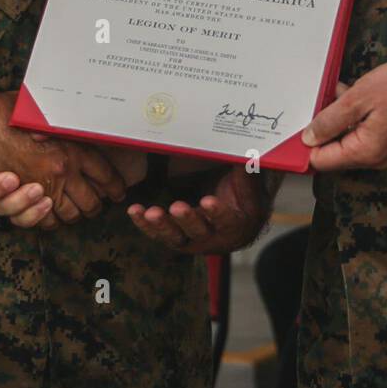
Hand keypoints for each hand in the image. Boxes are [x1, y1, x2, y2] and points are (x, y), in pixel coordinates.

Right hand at [0, 90, 126, 223]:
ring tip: (80, 211)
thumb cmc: (8, 110)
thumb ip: (62, 121)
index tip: (120, 191)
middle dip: (98, 205)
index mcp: (72, 149)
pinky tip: (51, 212)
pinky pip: (42, 221)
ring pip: (68, 215)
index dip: (117, 186)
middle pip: (91, 201)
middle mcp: (61, 171)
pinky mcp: (21, 200)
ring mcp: (41, 188)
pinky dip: (48, 220)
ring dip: (75, 216)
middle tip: (102, 203)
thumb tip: (84, 116)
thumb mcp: (44, 111)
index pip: (106, 174)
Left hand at [127, 163, 269, 253]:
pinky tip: (135, 211)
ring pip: (177, 237)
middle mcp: (217, 237)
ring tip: (151, 212)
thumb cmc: (241, 189)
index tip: (208, 200)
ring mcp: (195, 239)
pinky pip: (159, 234)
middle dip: (188, 220)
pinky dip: (146, 224)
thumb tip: (251, 147)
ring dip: (163, 225)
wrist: (233, 204)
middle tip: (177, 207)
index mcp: (239, 222)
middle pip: (201, 231)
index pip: (229, 220)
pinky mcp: (176, 238)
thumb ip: (248, 166)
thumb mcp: (248, 178)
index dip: (218, 213)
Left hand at [302, 58, 386, 171]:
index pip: (322, 161)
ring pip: (344, 139)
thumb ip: (330, 121)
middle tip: (320, 101)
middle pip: (332, 152)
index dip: (306, 144)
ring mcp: (381, 150)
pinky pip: (358, 132)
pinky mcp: (386, 139)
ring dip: (337, 118)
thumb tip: (308, 139)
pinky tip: (351, 94)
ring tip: (338, 94)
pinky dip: (351, 116)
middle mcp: (374, 158)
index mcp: (366, 152)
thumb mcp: (358, 98)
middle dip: (322, 128)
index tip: (298, 123)